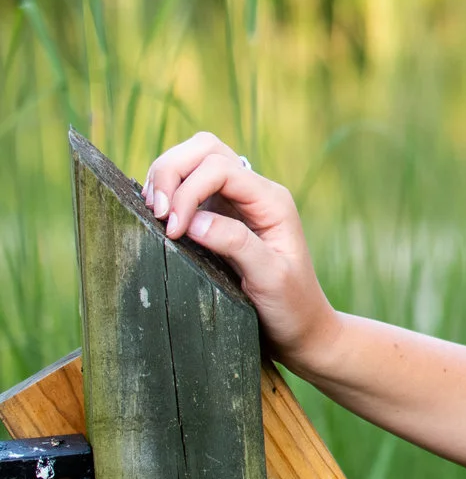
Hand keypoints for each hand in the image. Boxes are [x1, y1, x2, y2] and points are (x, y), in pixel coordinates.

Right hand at [141, 132, 339, 366]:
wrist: (300, 328)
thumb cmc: (291, 306)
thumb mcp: (270, 279)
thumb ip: (237, 245)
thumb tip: (193, 221)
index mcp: (271, 201)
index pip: (221, 168)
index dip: (188, 190)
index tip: (172, 230)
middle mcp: (254, 194)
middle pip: (205, 150)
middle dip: (171, 171)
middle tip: (155, 213)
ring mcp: (235, 202)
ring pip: (193, 160)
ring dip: (165, 177)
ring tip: (153, 214)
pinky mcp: (217, 216)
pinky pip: (187, 185)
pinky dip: (166, 191)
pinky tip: (158, 217)